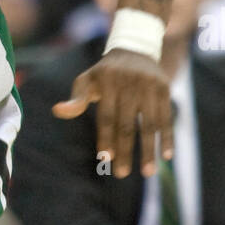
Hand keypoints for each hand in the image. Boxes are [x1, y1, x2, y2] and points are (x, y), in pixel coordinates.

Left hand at [52, 48, 171, 177]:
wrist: (134, 49)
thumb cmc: (104, 74)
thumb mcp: (86, 81)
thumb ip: (75, 99)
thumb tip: (57, 111)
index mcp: (107, 82)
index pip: (106, 116)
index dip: (106, 138)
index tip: (105, 158)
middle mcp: (130, 83)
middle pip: (127, 124)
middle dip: (125, 151)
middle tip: (121, 174)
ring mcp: (149, 85)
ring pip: (149, 124)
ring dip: (149, 150)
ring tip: (148, 172)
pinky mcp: (164, 88)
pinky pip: (166, 117)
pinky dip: (167, 137)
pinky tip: (166, 156)